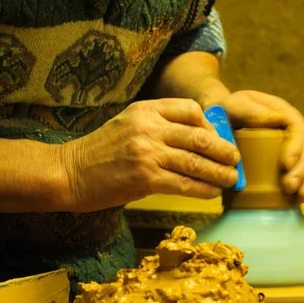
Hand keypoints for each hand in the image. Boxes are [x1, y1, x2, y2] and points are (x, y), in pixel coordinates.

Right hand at [59, 99, 240, 211]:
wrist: (68, 172)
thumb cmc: (99, 151)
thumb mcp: (128, 125)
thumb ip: (158, 126)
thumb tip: (197, 141)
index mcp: (145, 109)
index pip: (190, 110)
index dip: (210, 126)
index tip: (217, 139)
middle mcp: (148, 127)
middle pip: (200, 136)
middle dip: (224, 150)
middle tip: (235, 160)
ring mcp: (147, 152)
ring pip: (196, 161)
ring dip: (219, 172)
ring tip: (230, 179)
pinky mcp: (145, 178)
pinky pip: (184, 183)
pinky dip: (203, 189)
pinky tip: (212, 193)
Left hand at [216, 90, 303, 208]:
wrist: (220, 122)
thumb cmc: (226, 111)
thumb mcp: (233, 105)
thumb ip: (250, 110)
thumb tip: (277, 120)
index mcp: (284, 115)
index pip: (298, 130)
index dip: (296, 147)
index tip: (285, 164)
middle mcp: (293, 133)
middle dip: (303, 170)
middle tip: (289, 186)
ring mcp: (293, 150)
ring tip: (303, 198)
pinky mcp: (289, 167)